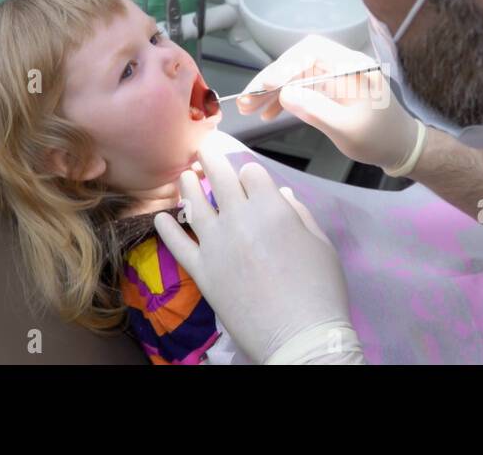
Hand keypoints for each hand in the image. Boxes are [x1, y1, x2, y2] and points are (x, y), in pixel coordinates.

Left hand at [154, 132, 361, 363]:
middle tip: (201, 147)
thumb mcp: (321, 245)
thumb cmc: (320, 290)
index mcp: (272, 208)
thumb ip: (300, 215)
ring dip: (187, 186)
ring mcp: (215, 244)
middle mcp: (239, 219)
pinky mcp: (202, 271)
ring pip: (194, 204)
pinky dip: (167, 229)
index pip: (252, 173)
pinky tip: (161, 217)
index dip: (250, 171)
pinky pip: (178, 244)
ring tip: (183, 176)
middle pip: (219, 178)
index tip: (249, 175)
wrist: (299, 335)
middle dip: (209, 158)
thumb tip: (283, 196)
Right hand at [237, 34, 419, 171]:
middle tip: (245, 100)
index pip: (311, 52)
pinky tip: (268, 113)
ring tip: (248, 108)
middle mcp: (343, 64)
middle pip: (298, 60)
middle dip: (271, 79)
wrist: (399, 146)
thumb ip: (317, 110)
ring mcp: (336, 75)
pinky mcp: (331, 87)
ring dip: (272, 89)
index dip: (285, 66)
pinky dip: (284, 97)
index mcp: (352, 67)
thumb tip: (285, 93)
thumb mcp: (347, 130)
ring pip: (296, 73)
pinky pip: (302, 85)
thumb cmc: (379, 139)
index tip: (265, 85)